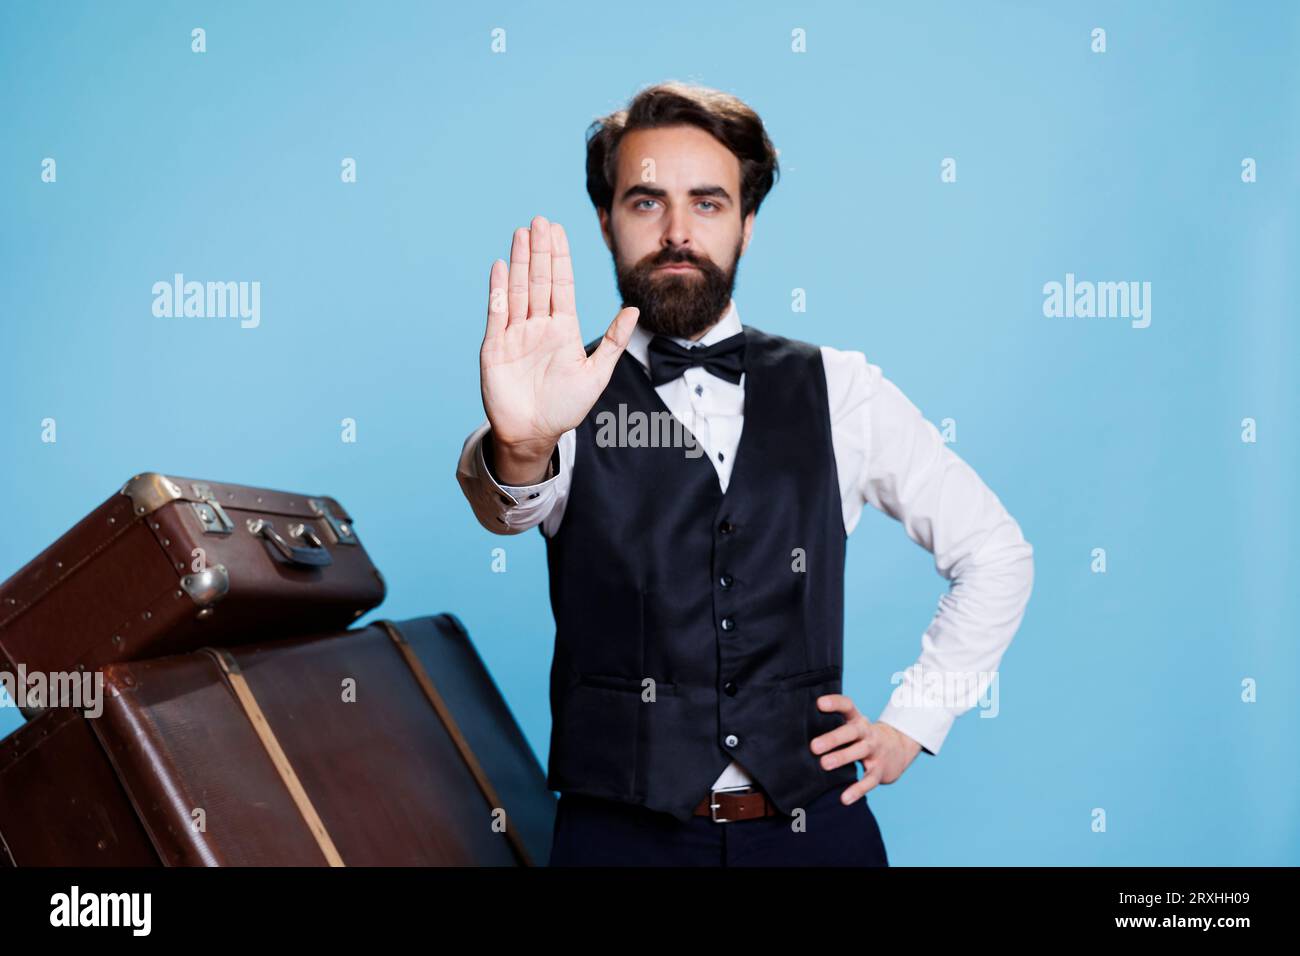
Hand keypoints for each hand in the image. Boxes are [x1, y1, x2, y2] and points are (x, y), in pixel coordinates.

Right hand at [480, 216, 639, 477]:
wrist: (533, 434)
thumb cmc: (565, 407)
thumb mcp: (596, 374)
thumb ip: (612, 341)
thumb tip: (634, 310)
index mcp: (563, 329)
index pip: (562, 285)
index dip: (560, 258)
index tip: (559, 230)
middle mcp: (538, 326)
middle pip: (538, 280)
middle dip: (539, 250)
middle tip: (539, 220)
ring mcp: (515, 334)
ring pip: (518, 290)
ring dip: (518, 262)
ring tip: (520, 233)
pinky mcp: (495, 347)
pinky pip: (497, 313)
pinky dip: (498, 290)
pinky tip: (499, 266)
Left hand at [810, 693, 922, 803]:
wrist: (899, 749)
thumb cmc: (862, 737)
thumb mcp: (852, 726)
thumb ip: (832, 725)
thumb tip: (797, 729)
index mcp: (857, 719)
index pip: (847, 705)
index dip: (835, 703)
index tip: (819, 703)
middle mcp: (867, 733)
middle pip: (851, 731)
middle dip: (833, 738)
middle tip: (814, 746)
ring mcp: (876, 751)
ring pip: (860, 752)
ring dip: (842, 757)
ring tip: (824, 764)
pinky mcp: (880, 770)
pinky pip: (869, 780)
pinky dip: (857, 789)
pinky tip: (844, 798)